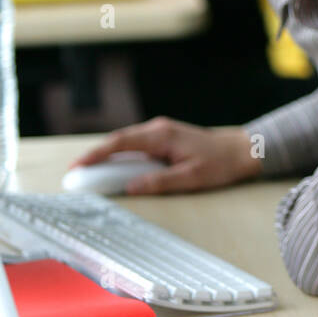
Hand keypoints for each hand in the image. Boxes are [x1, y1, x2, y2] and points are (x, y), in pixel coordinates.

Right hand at [71, 118, 263, 193]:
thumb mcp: (190, 178)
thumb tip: (131, 187)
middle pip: (118, 141)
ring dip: (108, 157)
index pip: (120, 143)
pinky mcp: (164, 138)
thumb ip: (159, 182)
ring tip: (90, 175)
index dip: (96, 154)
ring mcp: (161, 132)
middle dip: (95, 157)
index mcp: (161, 135)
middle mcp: (158, 129)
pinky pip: (137, 146)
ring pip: (126, 143)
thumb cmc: (220, 164)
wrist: (242, 150)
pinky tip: (116, 170)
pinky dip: (122, 157)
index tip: (77, 166)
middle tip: (75, 175)